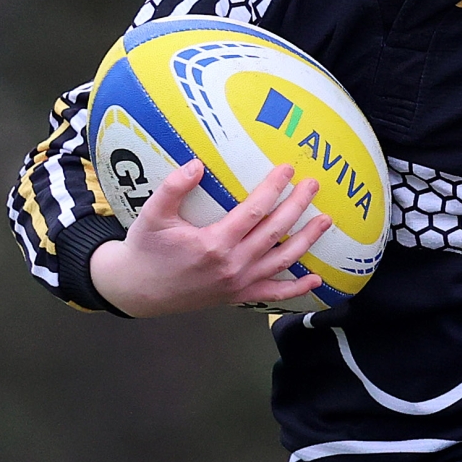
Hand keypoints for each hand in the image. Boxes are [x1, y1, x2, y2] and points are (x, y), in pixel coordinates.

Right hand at [89, 161, 331, 316]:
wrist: (136, 290)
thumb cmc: (145, 249)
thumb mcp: (152, 215)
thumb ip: (173, 188)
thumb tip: (197, 165)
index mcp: (214, 243)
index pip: (255, 211)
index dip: (274, 188)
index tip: (288, 169)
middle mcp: (233, 264)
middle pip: (275, 231)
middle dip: (297, 206)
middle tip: (313, 185)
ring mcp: (238, 283)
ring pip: (282, 260)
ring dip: (307, 240)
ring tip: (325, 221)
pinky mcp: (238, 296)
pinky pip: (273, 294)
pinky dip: (296, 289)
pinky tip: (316, 280)